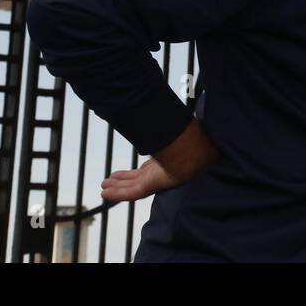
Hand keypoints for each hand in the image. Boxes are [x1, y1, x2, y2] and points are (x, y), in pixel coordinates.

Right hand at [101, 119, 218, 202]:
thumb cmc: (191, 137)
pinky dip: (118, 193)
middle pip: (137, 179)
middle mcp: (161, 171)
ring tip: (104, 188)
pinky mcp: (153, 185)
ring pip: (132, 186)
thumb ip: (161, 127)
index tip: (118, 173)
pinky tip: (106, 194)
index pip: (146, 169)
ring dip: (117, 188)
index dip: (132, 172)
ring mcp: (157, 179)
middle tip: (107, 181)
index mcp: (166, 159)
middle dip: (122, 181)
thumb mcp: (169, 131)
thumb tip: (158, 111)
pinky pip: (133, 193)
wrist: (200, 146)